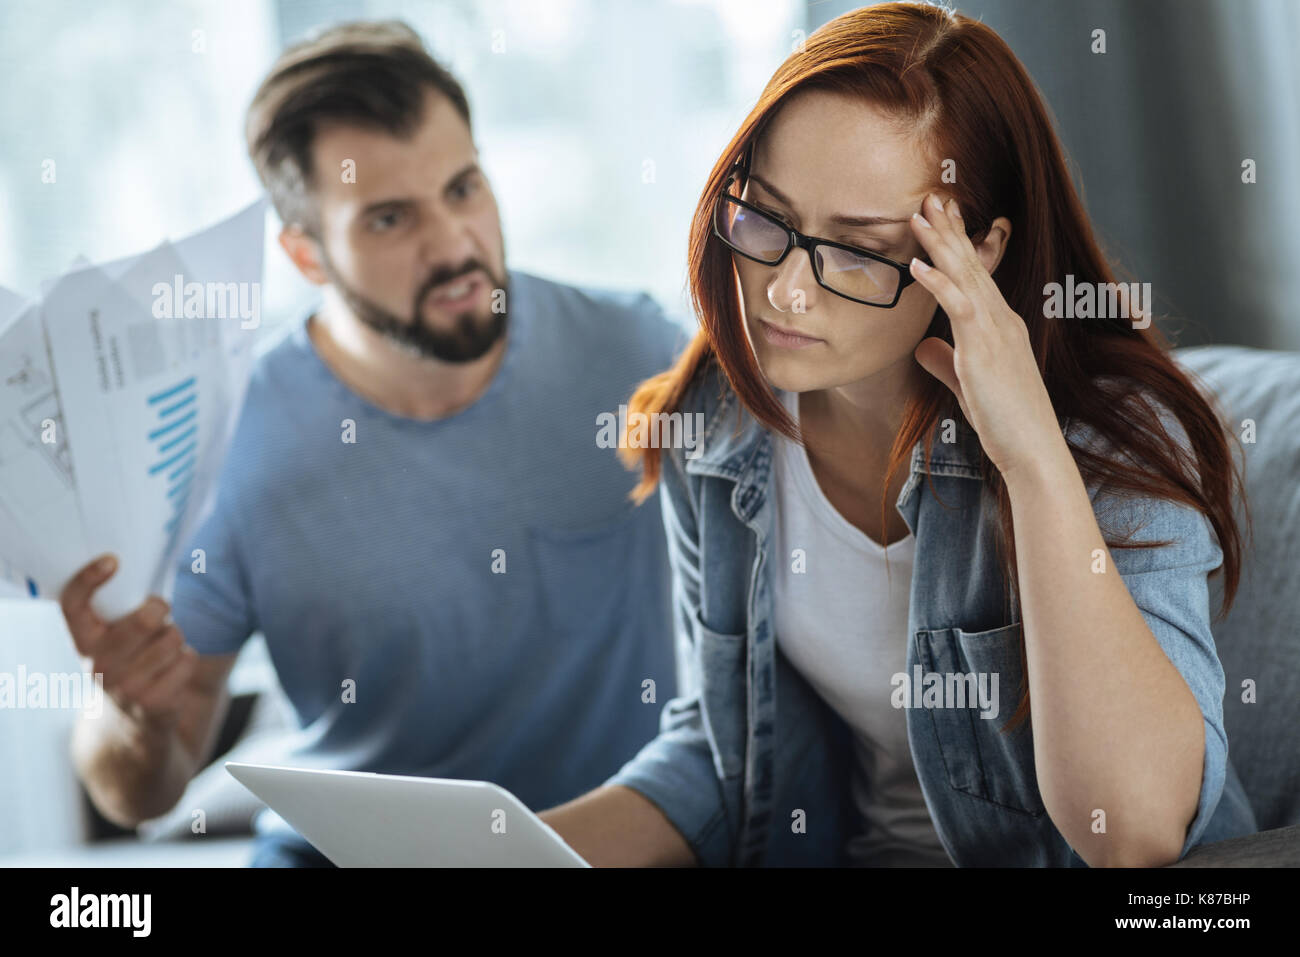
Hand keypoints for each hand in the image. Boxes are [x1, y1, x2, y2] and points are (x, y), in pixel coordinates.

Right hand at [59, 555, 198, 727]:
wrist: (129, 723)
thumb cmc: (129, 660)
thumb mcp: (114, 638)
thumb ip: (121, 610)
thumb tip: (148, 564)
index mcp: (82, 642)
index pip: (72, 605)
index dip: (87, 580)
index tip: (112, 560)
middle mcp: (96, 665)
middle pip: (146, 618)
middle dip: (160, 608)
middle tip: (157, 612)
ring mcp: (123, 687)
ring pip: (173, 637)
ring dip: (175, 636)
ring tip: (161, 648)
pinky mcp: (152, 702)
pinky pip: (187, 658)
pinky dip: (186, 658)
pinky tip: (170, 670)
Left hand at [907, 192, 1064, 481]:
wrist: (1033, 448)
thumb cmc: (1005, 422)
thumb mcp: (968, 385)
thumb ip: (945, 362)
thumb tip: (923, 347)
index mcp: (1000, 326)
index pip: (975, 275)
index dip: (957, 245)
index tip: (941, 218)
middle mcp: (1001, 320)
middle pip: (972, 265)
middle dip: (949, 229)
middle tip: (931, 197)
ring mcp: (995, 331)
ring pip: (966, 275)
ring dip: (941, 243)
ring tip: (919, 214)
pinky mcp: (985, 348)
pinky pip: (959, 305)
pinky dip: (937, 282)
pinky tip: (916, 264)